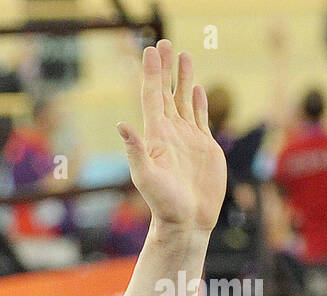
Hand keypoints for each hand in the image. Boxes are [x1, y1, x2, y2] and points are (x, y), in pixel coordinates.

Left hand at [117, 40, 225, 232]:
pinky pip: (200, 116)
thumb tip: (121, 125)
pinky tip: (197, 88)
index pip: (152, 97)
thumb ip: (136, 152)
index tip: (150, 50)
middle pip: (167, 92)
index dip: (152, 73)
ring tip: (182, 55)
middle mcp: (170, 133)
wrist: (186, 221)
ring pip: (184, 100)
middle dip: (165, 68)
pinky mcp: (204, 146)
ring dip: (183, 78)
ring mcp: (187, 138)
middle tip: (163, 42)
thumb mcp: (147, 178)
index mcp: (156, 136)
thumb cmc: (164, 204)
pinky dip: (199, 100)